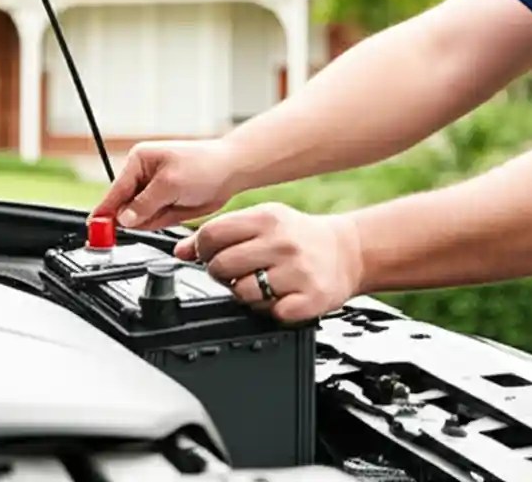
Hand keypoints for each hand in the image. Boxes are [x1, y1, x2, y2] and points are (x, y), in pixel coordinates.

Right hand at [93, 140, 240, 229]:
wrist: (231, 171)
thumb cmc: (204, 166)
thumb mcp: (171, 184)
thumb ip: (145, 204)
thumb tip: (124, 219)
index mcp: (138, 161)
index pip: (114, 191)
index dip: (104, 213)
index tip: (95, 230)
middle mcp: (142, 175)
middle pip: (123, 207)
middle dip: (133, 218)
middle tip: (148, 219)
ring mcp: (152, 191)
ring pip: (138, 217)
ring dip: (151, 220)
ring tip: (175, 204)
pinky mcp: (163, 204)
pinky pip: (153, 221)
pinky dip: (161, 222)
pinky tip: (178, 209)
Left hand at [174, 202, 364, 321]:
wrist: (349, 251)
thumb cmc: (300, 237)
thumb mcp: (263, 222)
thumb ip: (222, 232)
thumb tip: (181, 250)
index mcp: (267, 218)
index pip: (212, 235)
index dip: (203, 250)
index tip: (211, 256)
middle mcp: (282, 243)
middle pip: (221, 267)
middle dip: (221, 275)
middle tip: (236, 273)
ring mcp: (297, 271)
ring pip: (242, 293)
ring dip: (245, 295)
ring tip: (262, 284)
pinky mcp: (310, 298)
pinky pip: (271, 313)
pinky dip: (271, 310)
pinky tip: (281, 296)